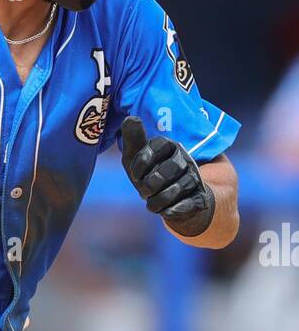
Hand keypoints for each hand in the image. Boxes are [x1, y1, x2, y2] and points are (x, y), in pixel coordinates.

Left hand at [121, 116, 214, 237]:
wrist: (176, 200)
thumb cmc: (151, 175)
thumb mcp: (137, 159)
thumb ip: (134, 141)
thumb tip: (130, 118)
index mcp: (170, 147)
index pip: (159, 145)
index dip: (143, 160)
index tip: (135, 175)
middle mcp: (184, 160)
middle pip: (171, 168)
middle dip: (151, 183)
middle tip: (142, 191)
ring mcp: (194, 178)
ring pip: (180, 186)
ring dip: (160, 199)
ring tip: (151, 203)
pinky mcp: (200, 198)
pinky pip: (189, 203)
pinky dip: (175, 209)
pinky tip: (166, 211)